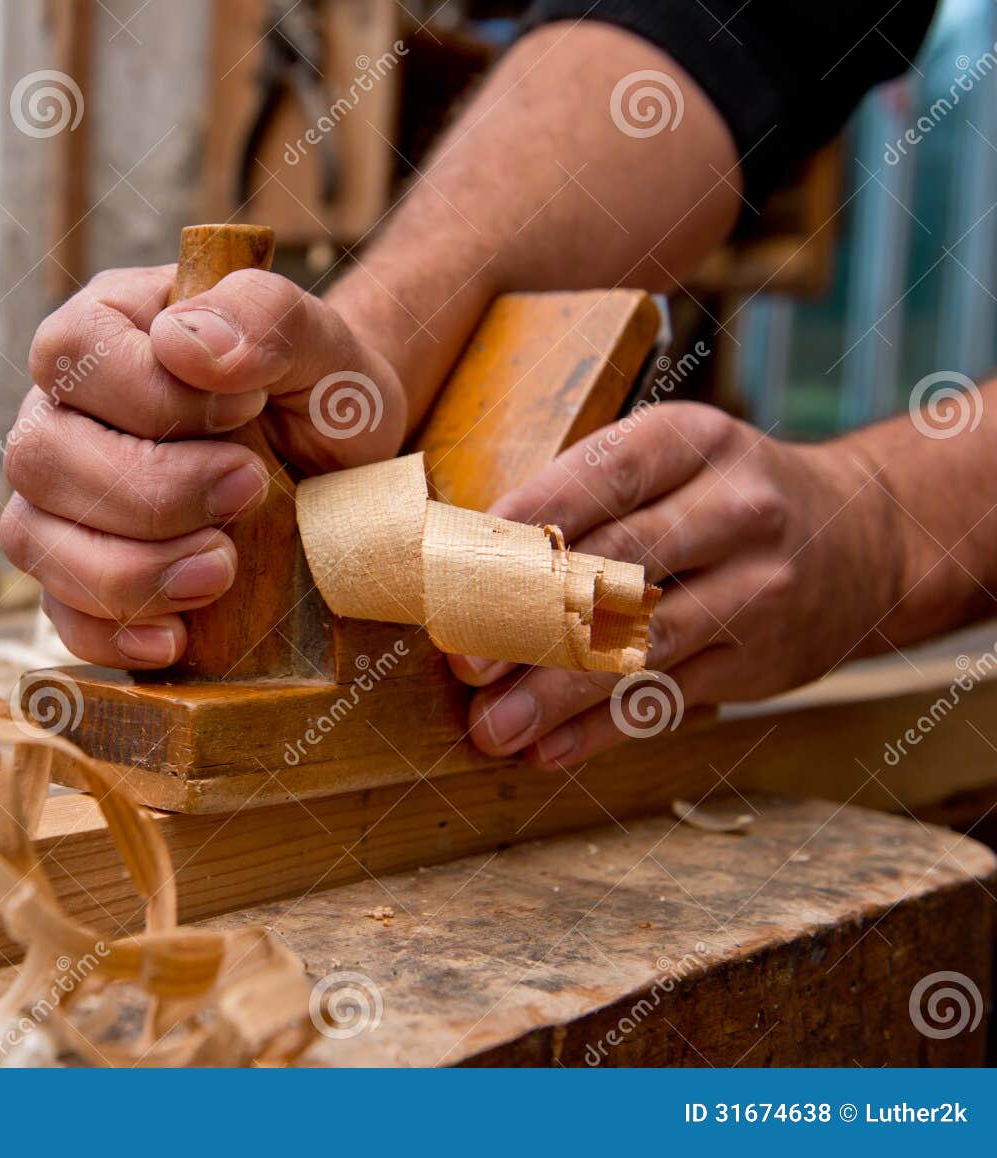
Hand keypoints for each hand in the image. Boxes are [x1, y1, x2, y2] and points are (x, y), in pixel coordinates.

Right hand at [0, 265, 405, 667]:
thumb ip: (264, 315)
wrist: (340, 476)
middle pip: (40, 457)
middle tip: (249, 493)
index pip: (74, 353)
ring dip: (131, 571)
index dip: (155, 397)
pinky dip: (113, 634)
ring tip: (220, 571)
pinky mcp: (78, 575)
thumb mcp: (321, 343)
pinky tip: (177, 637)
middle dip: (150, 493)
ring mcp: (59, 499)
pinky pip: (58, 615)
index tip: (246, 412)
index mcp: (108, 327)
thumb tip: (183, 342)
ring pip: (35, 540)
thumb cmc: (318, 395)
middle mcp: (62, 411)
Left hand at [451, 402, 901, 765]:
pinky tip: (547, 752)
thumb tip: (464, 561)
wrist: (863, 535)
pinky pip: (667, 699)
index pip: (601, 479)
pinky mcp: (759, 660)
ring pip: (639, 647)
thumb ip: (581, 499)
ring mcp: (755, 589)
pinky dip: (601, 731)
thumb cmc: (715, 495)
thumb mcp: (668, 461)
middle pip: (617, 568)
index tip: (459, 566)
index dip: (527, 524)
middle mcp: (734, 510)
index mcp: (691, 442)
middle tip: (464, 661)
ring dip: (556, 694)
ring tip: (491, 727)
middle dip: (530, 619)